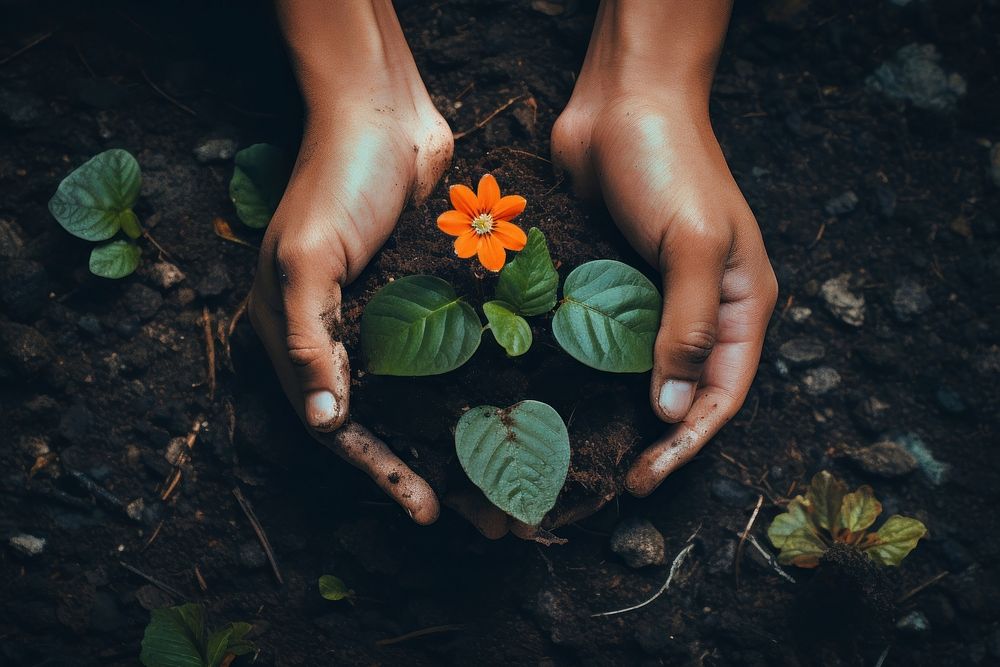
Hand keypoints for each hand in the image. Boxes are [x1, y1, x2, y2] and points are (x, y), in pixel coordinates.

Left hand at [553, 95, 777, 496]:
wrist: (619, 102)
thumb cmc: (670, 162)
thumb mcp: (696, 243)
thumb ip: (689, 325)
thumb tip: (675, 408)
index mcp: (742, 304)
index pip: (724, 393)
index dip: (689, 443)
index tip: (646, 477)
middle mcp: (702, 308)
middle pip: (684, 393)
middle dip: (656, 439)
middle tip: (613, 480)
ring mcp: (653, 298)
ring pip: (640, 374)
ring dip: (617, 413)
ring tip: (581, 452)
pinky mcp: (609, 284)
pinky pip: (601, 341)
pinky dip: (585, 371)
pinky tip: (557, 396)